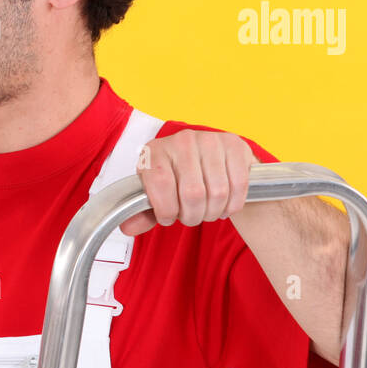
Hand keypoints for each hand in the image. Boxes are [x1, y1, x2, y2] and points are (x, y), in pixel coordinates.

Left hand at [119, 130, 260, 235]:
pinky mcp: (234, 144)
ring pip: (217, 192)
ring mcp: (209, 140)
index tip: (167, 217)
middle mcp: (181, 140)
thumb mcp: (156, 195)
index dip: (166, 209)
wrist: (209, 160)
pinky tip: (224, 205)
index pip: (161, 184)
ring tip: (206, 211)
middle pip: (192, 193)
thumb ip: (141, 214)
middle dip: (192, 216)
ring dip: (212, 212)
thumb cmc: (177, 180)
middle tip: (191, 217)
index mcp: (155, 151)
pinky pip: (238, 185)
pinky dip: (232, 205)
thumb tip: (128, 227)